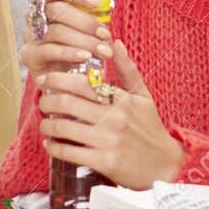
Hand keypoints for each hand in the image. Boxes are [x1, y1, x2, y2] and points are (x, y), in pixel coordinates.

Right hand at [20, 0, 114, 86]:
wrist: (74, 77)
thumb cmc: (84, 45)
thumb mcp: (95, 22)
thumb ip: (98, 0)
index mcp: (51, 4)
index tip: (97, 3)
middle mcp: (36, 17)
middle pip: (56, 10)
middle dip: (85, 22)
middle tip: (105, 34)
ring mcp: (30, 36)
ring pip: (56, 31)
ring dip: (84, 41)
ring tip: (103, 50)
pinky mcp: (29, 55)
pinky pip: (49, 50)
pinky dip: (70, 53)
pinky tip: (86, 57)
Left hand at [37, 40, 183, 189]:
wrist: (165, 166)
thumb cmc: (151, 129)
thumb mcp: (143, 97)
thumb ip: (127, 70)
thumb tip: (114, 43)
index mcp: (123, 99)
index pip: (82, 83)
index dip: (57, 79)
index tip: (45, 79)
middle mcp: (114, 118)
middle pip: (67, 102)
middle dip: (47, 101)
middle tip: (43, 102)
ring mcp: (109, 141)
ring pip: (64, 128)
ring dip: (46, 126)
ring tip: (44, 124)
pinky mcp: (104, 162)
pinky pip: (69, 152)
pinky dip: (54, 147)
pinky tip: (51, 144)